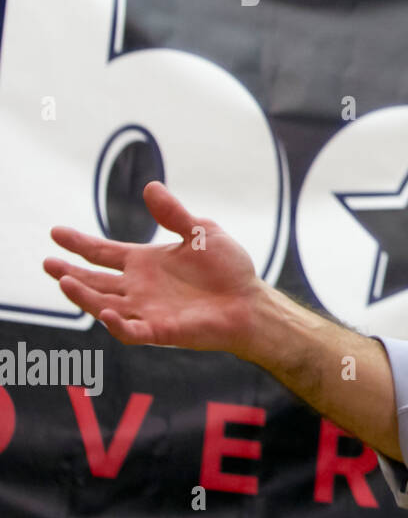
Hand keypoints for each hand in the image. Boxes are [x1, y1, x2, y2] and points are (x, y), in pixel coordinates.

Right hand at [43, 181, 263, 358]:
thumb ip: (174, 214)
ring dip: (83, 295)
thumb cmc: (228, 268)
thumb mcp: (201, 232)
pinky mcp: (160, 330)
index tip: (55, 232)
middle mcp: (139, 287)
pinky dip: (116, 324)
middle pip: (94, 280)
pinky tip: (106, 312)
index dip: (79, 244)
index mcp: (145, 262)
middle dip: (69, 273)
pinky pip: (131, 330)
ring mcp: (147, 310)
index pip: (103, 253)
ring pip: (103, 305)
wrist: (250, 301)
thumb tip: (150, 186)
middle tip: (46, 263)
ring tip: (63, 282)